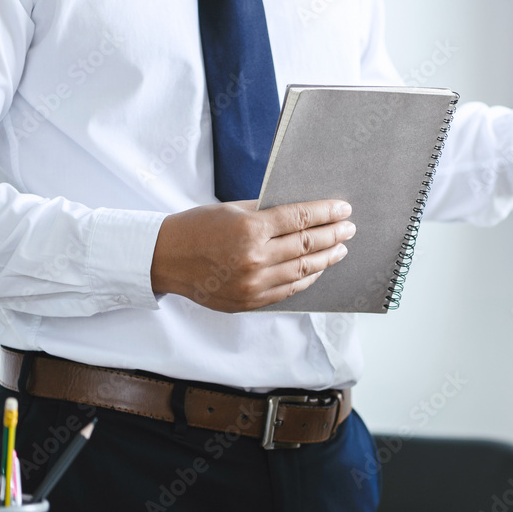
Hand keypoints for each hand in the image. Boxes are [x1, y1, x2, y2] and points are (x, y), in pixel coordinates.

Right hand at [151, 199, 354, 311]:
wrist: (163, 259)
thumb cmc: (195, 228)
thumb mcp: (231, 210)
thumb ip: (266, 212)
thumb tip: (303, 212)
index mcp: (249, 230)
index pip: (299, 219)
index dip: (325, 213)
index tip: (343, 209)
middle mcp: (253, 259)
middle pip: (306, 245)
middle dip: (332, 235)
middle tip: (349, 228)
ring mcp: (252, 284)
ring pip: (302, 270)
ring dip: (326, 258)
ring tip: (341, 249)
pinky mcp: (249, 302)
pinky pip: (288, 290)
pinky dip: (307, 278)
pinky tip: (318, 268)